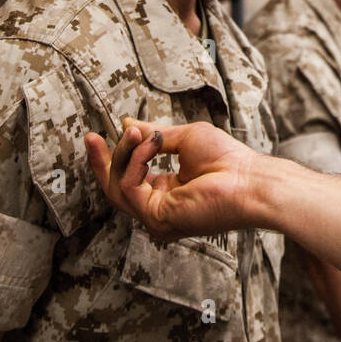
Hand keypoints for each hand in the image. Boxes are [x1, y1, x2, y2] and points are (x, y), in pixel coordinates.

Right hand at [84, 118, 261, 240]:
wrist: (249, 178)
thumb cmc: (228, 159)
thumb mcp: (184, 138)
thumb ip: (154, 135)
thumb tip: (127, 123)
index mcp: (165, 192)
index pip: (127, 178)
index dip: (112, 157)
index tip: (98, 134)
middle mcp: (157, 209)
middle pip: (114, 187)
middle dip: (102, 161)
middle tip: (91, 137)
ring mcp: (156, 218)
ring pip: (118, 186)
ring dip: (124, 153)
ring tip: (136, 133)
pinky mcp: (157, 218)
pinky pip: (130, 186)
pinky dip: (137, 160)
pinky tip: (151, 143)